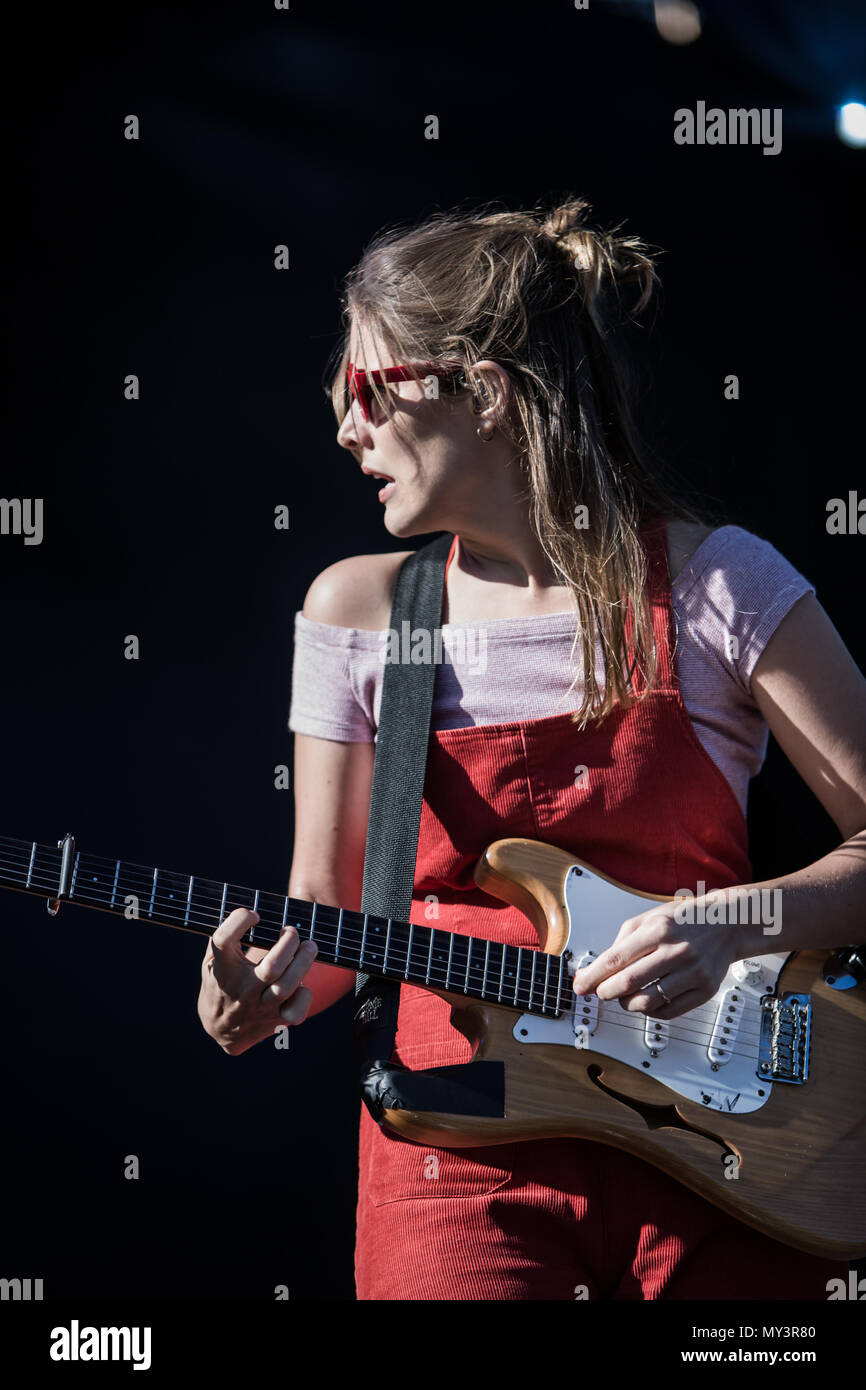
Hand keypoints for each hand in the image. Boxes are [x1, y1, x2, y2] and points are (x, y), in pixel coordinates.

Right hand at [197, 908, 317, 1054]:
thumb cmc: (220, 983)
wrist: (220, 1029)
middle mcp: (242, 989)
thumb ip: (225, 939)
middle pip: (272, 966)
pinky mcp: (276, 1019)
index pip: (224, 940)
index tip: (253, 915)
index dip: (239, 920)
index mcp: (222, 968)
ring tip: (309, 946)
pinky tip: (301, 983)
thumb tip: (248, 910)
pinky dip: (304, 994)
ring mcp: (260, 1006)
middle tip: (290, 931)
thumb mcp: (212, 961)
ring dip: (304, 961)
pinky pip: (297, 1010)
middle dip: (289, 942)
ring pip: (288, 986)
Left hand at [571, 899, 740, 1018]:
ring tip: (624, 996)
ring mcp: (693, 972)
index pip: (616, 959)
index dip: (593, 976)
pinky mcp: (705, 990)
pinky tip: (646, 1001)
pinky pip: (669, 1012)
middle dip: (606, 992)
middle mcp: (677, 951)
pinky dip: (650, 1011)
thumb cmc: (683, 920)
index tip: (580, 985)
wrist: (726, 924)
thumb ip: (622, 942)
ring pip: (647, 1002)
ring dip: (627, 1004)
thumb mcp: (648, 918)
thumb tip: (597, 970)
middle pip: (629, 983)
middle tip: (601, 992)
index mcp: (658, 930)